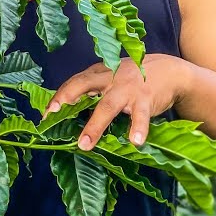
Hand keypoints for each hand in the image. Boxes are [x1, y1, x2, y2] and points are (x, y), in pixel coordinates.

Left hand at [46, 53, 192, 149]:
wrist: (170, 71)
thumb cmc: (133, 79)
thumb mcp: (112, 78)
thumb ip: (93, 91)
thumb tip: (68, 113)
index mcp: (99, 73)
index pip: (73, 82)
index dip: (58, 97)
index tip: (45, 115)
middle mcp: (110, 77)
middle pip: (83, 85)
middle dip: (66, 99)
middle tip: (52, 116)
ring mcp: (128, 88)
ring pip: (108, 105)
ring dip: (95, 125)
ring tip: (84, 144)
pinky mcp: (146, 98)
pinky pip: (141, 115)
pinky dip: (138, 128)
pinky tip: (135, 141)